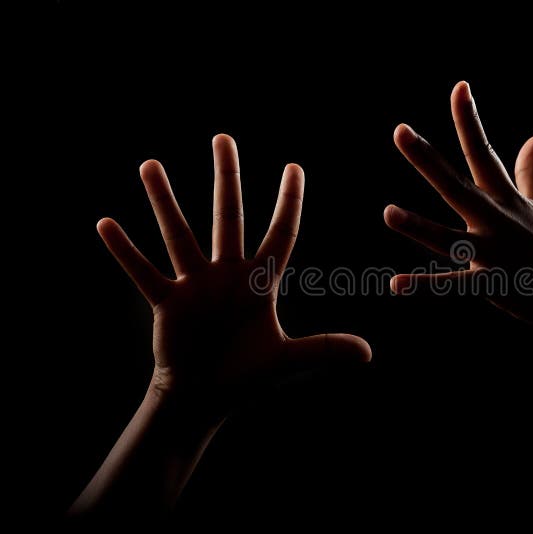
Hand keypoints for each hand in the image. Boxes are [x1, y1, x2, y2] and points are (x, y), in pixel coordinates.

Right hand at [98, 135, 370, 420]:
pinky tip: (105, 223)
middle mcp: (226, 274)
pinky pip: (143, 271)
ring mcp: (194, 285)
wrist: (202, 400)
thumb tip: (369, 354)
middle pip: (228, 215)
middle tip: (223, 138)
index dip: (288, 201)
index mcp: (259, 282)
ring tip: (151, 164)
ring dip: (165, 201)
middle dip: (226, 177)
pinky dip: (125, 251)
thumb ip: (326, 350)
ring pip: (179, 234)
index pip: (281, 232)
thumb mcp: (288, 360)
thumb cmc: (244, 377)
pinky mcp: (166, 303)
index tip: (294, 166)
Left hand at [384, 82, 532, 334]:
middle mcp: (498, 220)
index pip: (484, 153)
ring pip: (448, 238)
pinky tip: (395, 283)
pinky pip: (453, 285)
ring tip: (388, 213)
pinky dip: (425, 285)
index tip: (459, 87)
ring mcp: (495, 253)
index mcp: (508, 200)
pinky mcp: (494, 284)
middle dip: (427, 159)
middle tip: (400, 131)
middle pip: (456, 185)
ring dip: (418, 227)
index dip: (470, 120)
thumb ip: (532, 172)